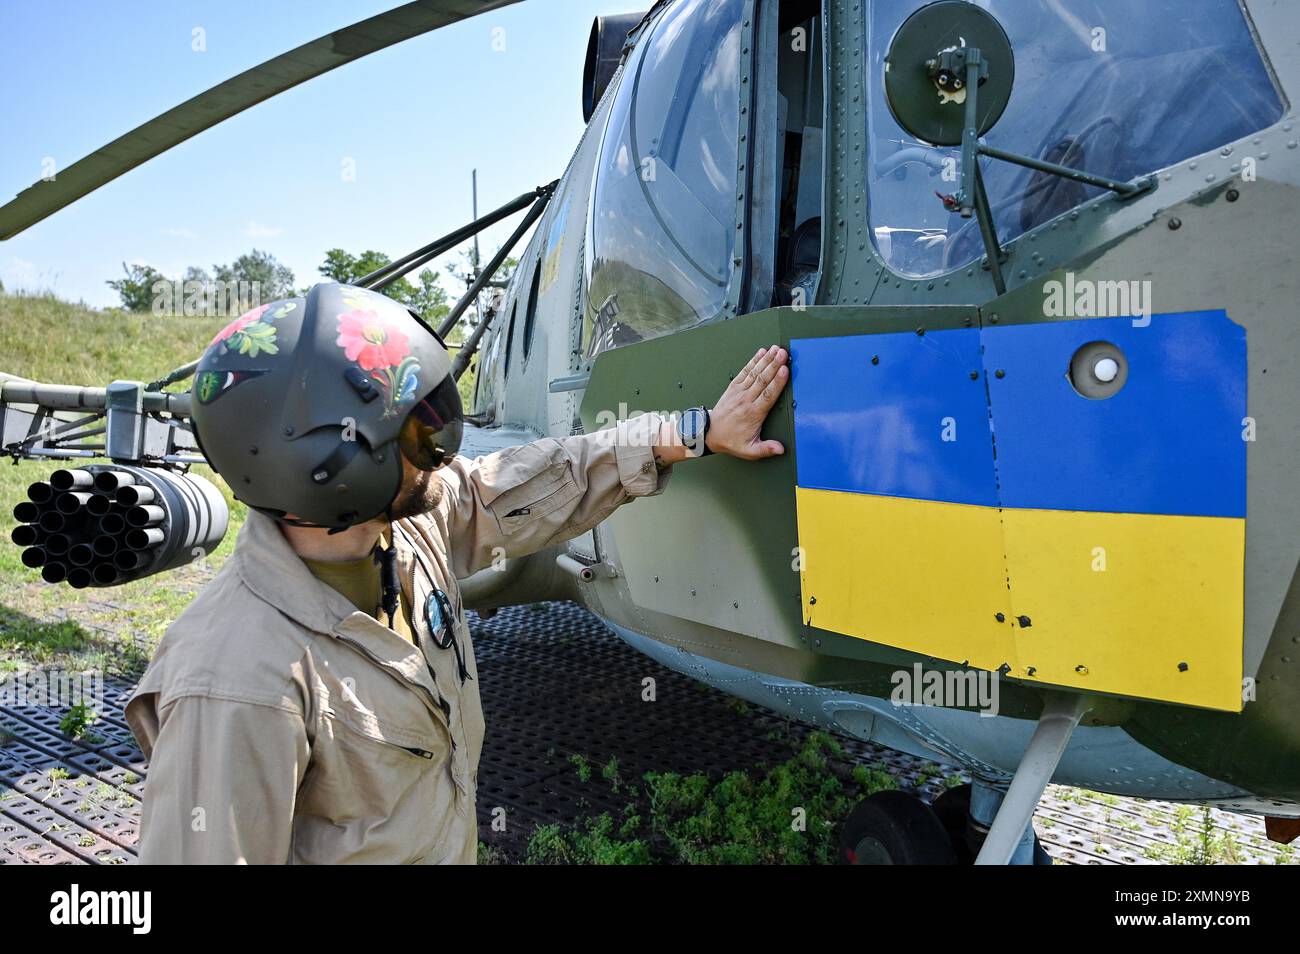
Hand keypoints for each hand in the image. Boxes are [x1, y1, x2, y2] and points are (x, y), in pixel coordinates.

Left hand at [707, 345, 788, 459]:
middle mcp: (746, 400)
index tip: (784, 371)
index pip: (767, 395)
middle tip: (783, 353)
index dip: (777, 382)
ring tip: (776, 349)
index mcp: (753, 414)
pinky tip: (761, 353)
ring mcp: (739, 392)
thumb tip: (781, 449)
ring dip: (766, 360)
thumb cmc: (732, 441)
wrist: (710, 433)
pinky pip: (745, 372)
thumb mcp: (749, 450)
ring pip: (754, 373)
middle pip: (762, 380)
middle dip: (773, 365)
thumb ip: (766, 449)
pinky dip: (753, 361)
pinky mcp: (733, 387)